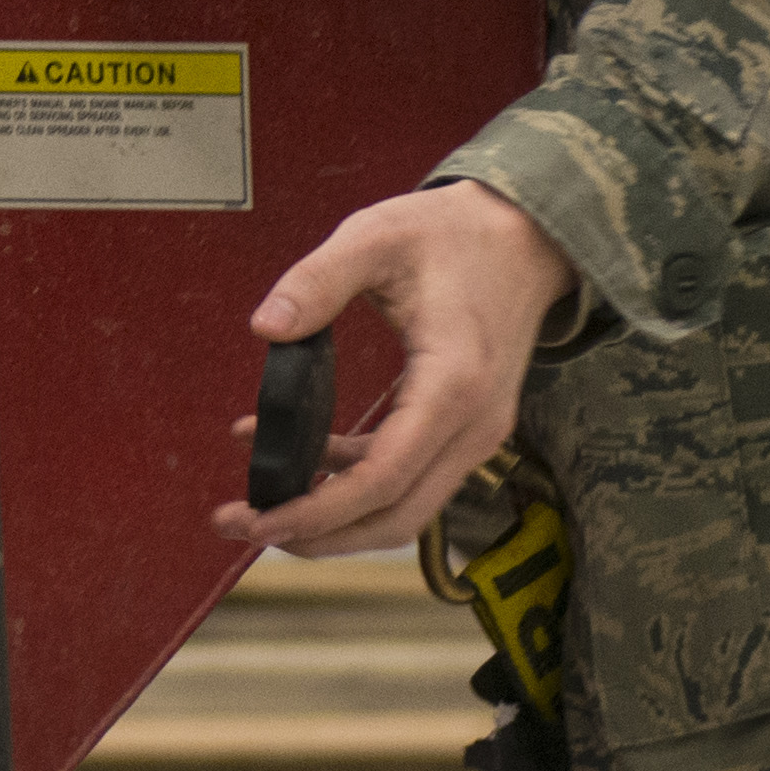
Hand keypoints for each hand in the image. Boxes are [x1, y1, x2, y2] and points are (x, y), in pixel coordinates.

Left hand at [216, 181, 574, 558]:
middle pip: (396, 517)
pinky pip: (407, 477)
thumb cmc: (456, 235)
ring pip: (403, 509)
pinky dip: (353, 481)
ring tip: (260, 504)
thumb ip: (318, 280)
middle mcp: (472, 425)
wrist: (525, 237)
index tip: (260, 520)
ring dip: (333, 517)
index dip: (318, 511)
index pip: (384, 479)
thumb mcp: (377, 236)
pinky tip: (304, 456)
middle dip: (318, 535)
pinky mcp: (464, 430)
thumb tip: (265, 327)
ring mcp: (474, 434)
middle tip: (244, 525)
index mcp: (453, 384)